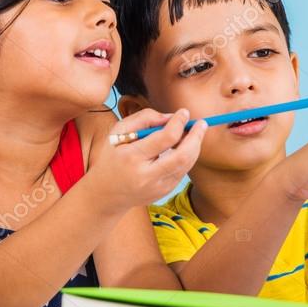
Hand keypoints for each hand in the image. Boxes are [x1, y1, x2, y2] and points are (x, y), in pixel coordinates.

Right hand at [88, 108, 206, 211]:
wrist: (105, 194)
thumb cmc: (111, 157)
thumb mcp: (118, 132)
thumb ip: (144, 118)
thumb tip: (171, 117)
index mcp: (132, 156)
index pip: (165, 138)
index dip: (179, 122)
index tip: (184, 112)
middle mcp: (146, 175)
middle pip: (183, 155)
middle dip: (196, 137)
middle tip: (202, 123)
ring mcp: (157, 187)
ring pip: (186, 165)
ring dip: (195, 146)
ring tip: (195, 133)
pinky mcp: (163, 193)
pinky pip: (181, 172)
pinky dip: (186, 158)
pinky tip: (183, 148)